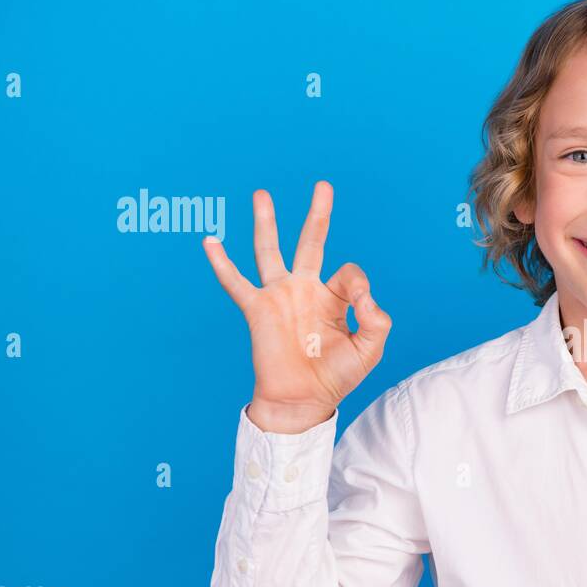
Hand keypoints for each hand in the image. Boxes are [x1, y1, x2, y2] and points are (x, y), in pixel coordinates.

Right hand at [202, 181, 392, 432]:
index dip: (358, 283)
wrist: (304, 401)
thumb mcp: (369, 349)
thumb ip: (376, 320)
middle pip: (312, 242)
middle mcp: (306, 290)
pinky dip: (221, 263)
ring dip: (266, 222)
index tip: (360, 304)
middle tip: (324, 186)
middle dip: (318, 214)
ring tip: (262, 194)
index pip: (348, 271)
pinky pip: (235, 282)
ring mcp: (280, 296)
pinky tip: (210, 241)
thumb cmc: (336, 377)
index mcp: (334, 298)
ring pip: (270, 250)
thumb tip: (364, 295)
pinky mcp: (257, 309)